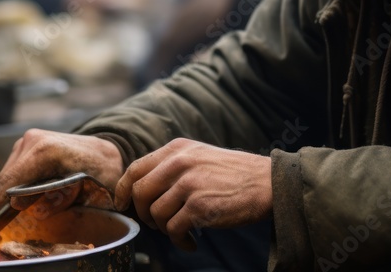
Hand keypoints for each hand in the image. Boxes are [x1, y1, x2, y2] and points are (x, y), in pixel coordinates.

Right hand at [0, 129, 124, 218]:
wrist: (107, 151)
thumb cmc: (101, 173)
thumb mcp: (86, 193)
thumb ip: (57, 201)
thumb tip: (25, 206)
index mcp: (47, 151)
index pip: (10, 182)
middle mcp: (34, 140)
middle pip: (5, 180)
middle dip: (1, 203)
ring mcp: (30, 139)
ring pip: (7, 175)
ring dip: (9, 194)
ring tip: (19, 209)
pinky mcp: (28, 142)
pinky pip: (14, 169)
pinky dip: (15, 184)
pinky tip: (23, 196)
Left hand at [116, 138, 271, 250]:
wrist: (267, 183)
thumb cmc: (235, 174)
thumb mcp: (201, 155)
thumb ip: (173, 165)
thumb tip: (143, 187)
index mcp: (178, 149)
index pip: (135, 168)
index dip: (123, 189)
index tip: (122, 204)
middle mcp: (179, 163)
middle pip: (139, 193)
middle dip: (144, 213)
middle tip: (157, 223)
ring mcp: (189, 184)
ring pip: (155, 214)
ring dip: (164, 229)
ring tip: (181, 232)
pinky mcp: (199, 206)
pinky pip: (174, 230)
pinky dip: (179, 241)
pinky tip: (192, 241)